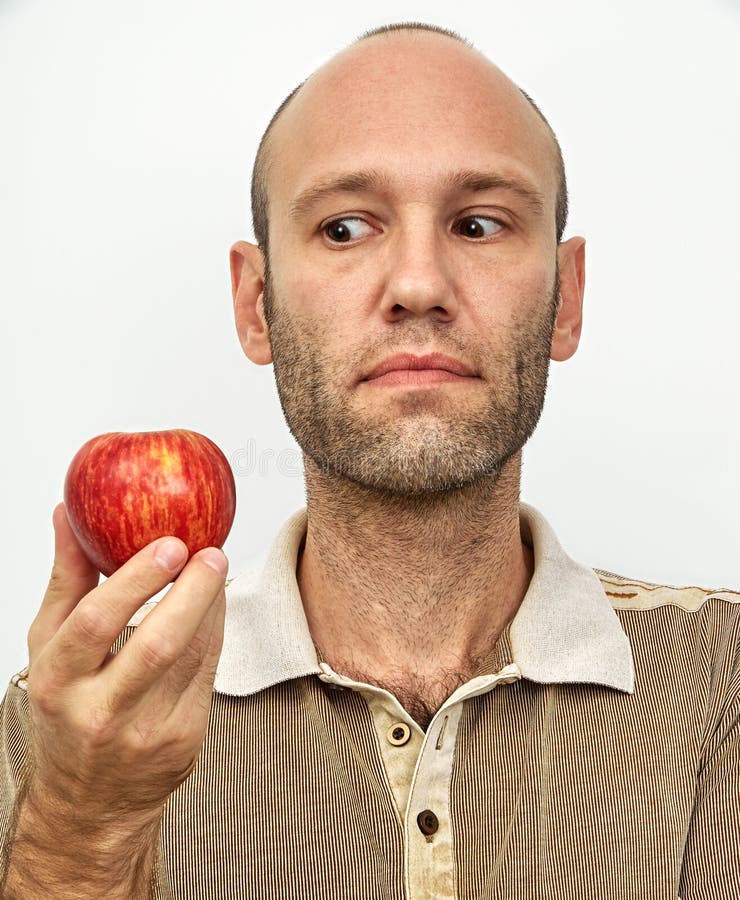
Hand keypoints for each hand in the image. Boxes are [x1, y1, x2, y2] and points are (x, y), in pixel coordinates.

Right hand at [23, 502, 226, 828]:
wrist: (90, 801)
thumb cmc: (66, 710)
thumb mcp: (48, 649)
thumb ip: (65, 581)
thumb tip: (67, 515)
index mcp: (57, 682)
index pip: (95, 624)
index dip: (136, 580)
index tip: (169, 543)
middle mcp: (100, 712)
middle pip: (157, 645)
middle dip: (192, 591)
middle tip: (209, 551)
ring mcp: (147, 731)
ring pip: (194, 656)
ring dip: (211, 604)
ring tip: (213, 567)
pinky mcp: (184, 740)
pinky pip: (210, 672)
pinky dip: (216, 630)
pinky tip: (215, 603)